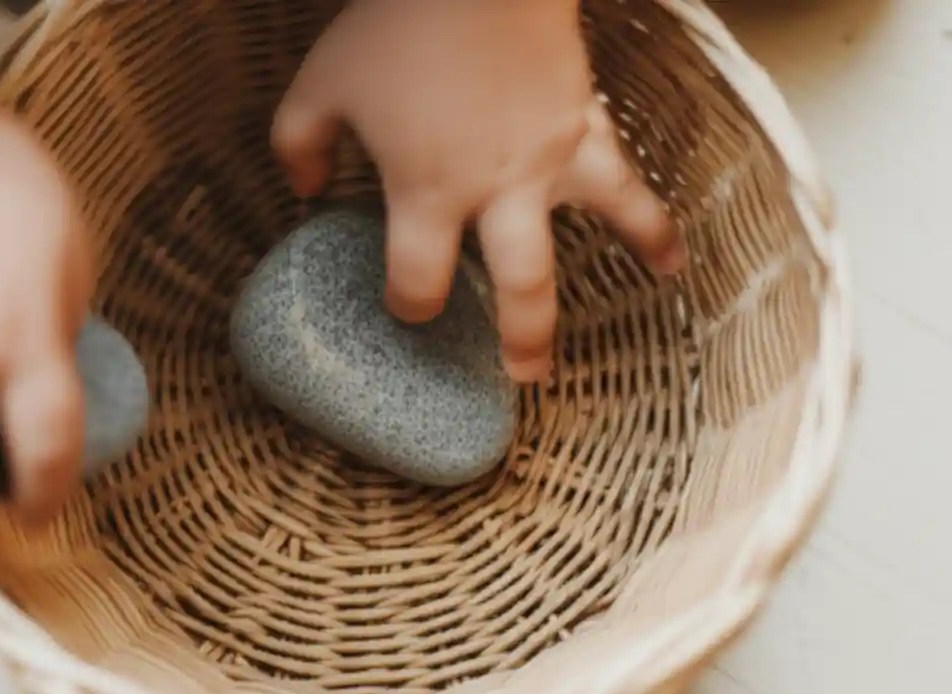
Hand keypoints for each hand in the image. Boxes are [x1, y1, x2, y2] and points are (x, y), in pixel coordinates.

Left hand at [273, 0, 684, 381]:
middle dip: (523, 337)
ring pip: (602, 226)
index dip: (407, 303)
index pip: (417, 278)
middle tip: (525, 377)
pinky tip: (674, 252)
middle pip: (521, 284)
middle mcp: (497, 188)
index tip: (405, 305)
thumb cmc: (395, 26)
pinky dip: (655, 215)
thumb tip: (305, 193)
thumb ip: (299, 148)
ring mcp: (550, 156)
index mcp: (427, 191)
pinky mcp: (584, 120)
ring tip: (641, 300)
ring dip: (621, 266)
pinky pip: (628, 174)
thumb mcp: (319, 86)